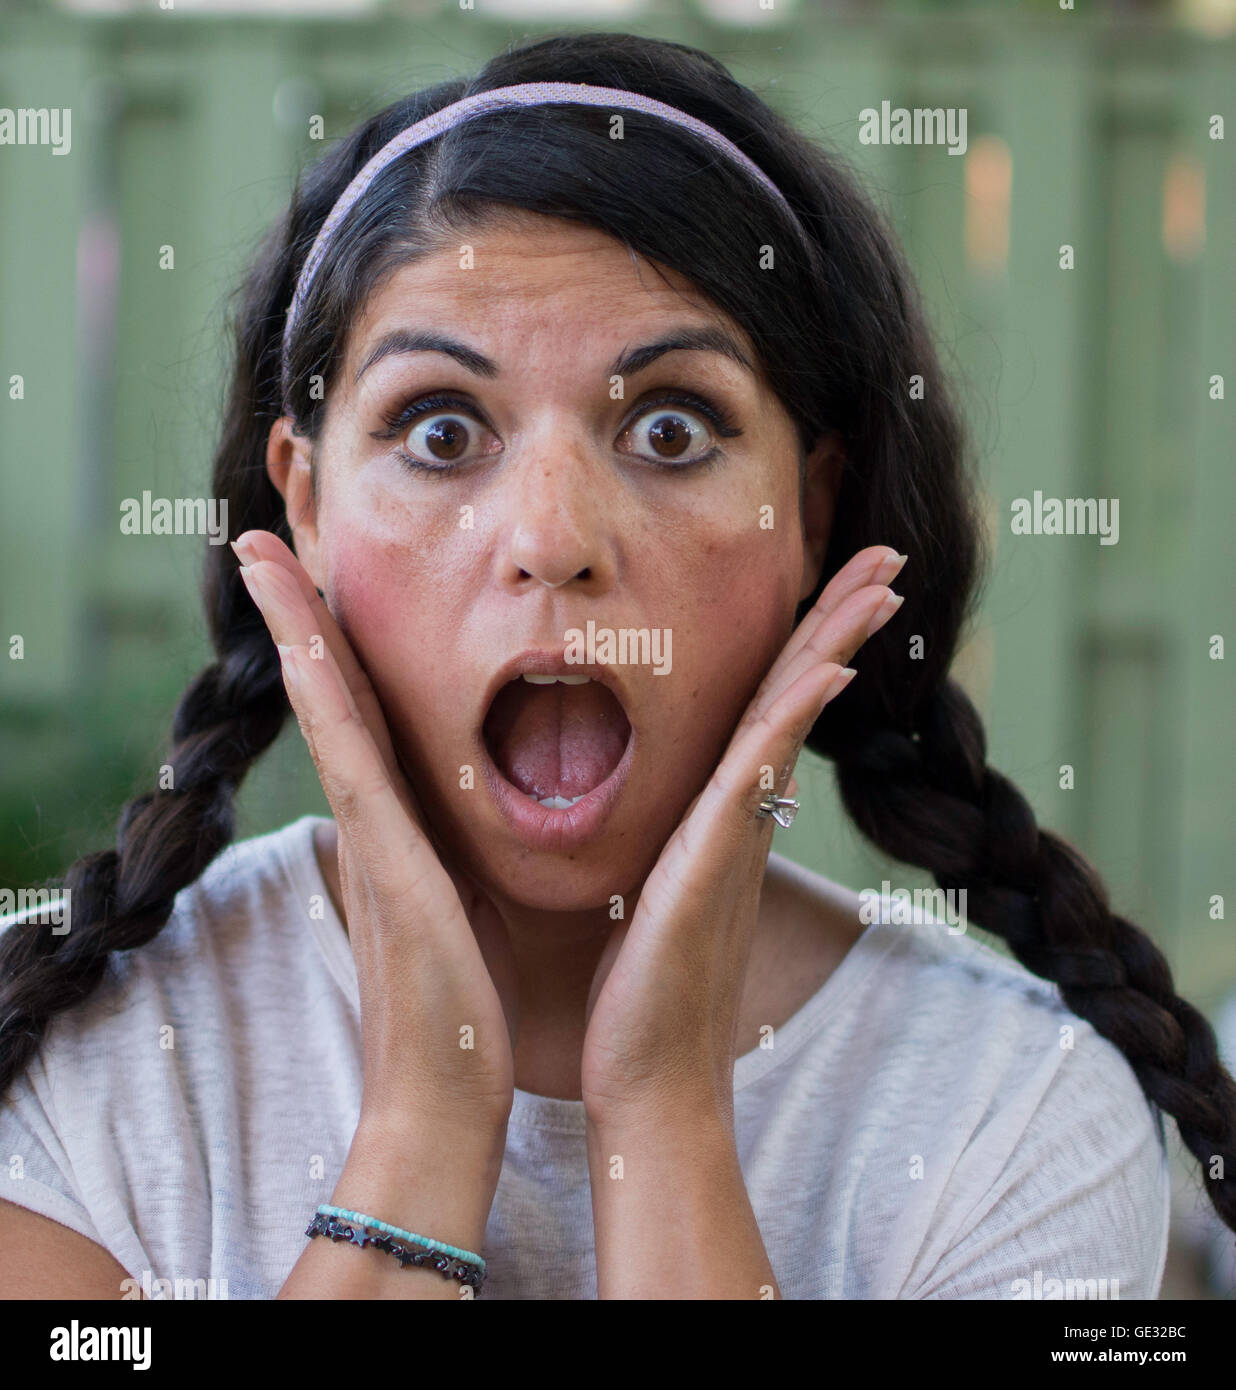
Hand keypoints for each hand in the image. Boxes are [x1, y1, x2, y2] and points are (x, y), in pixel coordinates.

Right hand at [231, 530, 517, 1134]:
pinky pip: (347, 760)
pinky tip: (301, 639)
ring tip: (262, 552)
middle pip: (331, 692)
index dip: (338, 641)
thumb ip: (460, 845)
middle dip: (300, 613)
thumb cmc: (470, 997)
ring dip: (293, 628)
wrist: (454, 1089)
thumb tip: (479, 806)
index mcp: (400, 820)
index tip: (325, 576)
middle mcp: (373, 817)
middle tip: (267, 537)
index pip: (364, 708)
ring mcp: (369, 837)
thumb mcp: (470, 897)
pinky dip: (318, 695)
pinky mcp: (383, 864)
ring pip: (325, 708)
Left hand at [579, 544, 907, 1128]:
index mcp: (724, 809)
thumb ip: (669, 835)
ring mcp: (735, 833)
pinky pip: (759, 773)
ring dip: (835, 641)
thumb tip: (658, 801)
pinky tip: (824, 668)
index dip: (806, 636)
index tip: (836, 578)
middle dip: (842, 616)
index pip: (770, 701)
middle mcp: (742, 811)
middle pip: (799, 690)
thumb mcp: (652, 886)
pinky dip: (795, 716)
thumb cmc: (641, 988)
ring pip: (791, 715)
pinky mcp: (713, 861)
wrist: (647, 1074)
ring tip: (880, 580)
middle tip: (888, 553)